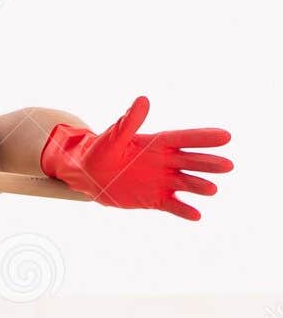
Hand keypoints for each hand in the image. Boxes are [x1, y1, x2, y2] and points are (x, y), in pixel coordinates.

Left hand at [38, 95, 231, 220]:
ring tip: (212, 190)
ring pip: (185, 183)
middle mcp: (165, 161)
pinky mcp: (154, 198)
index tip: (225, 136)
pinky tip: (196, 216)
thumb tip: (142, 101)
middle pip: (191, 161)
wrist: (91, 175)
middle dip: (208, 163)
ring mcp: (161, 180)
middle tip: (227, 166)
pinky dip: (183, 210)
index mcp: (158, 143)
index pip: (185, 139)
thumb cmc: (101, 151)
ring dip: (199, 187)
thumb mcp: (113, 138)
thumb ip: (128, 123)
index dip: (204, 138)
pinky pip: (171, 205)